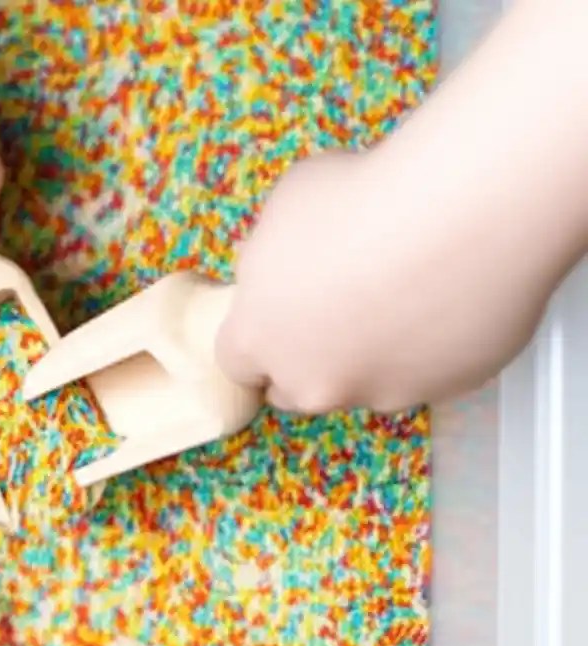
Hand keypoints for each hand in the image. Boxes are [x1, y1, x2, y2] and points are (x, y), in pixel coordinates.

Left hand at [213, 149, 548, 413]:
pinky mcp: (443, 391)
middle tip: (340, 312)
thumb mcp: (286, 207)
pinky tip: (450, 301)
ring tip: (407, 297)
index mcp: (258, 338)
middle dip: (310, 360)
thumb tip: (281, 262)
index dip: (261, 336)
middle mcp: (312, 382)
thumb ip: (271, 252)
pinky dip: (432, 350)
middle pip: (298, 389)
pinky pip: (429, 377)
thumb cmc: (358, 197)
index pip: (238, 361)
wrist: (462, 213)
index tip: (281, 314)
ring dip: (375, 356)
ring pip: (367, 387)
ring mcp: (380, 393)